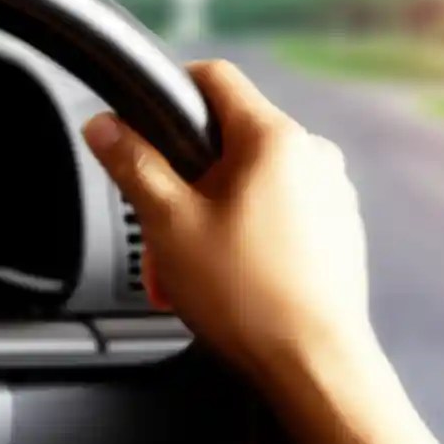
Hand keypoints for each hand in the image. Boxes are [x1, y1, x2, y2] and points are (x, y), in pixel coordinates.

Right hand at [83, 60, 371, 382]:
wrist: (314, 365)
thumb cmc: (249, 299)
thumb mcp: (169, 225)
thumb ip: (133, 165)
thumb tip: (104, 127)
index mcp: (274, 138)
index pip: (214, 78)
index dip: (170, 91)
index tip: (144, 122)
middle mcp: (313, 155)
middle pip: (228, 141)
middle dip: (183, 183)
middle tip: (162, 233)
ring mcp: (332, 193)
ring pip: (253, 182)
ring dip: (211, 215)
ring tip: (193, 270)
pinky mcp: (339, 230)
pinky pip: (281, 213)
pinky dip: (248, 235)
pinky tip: (231, 279)